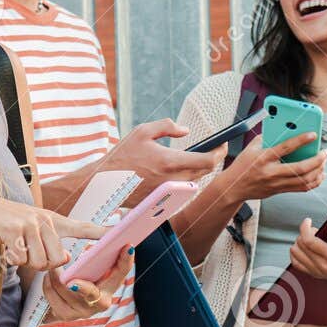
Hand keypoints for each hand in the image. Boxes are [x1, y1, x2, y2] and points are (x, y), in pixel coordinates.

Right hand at [0, 195, 103, 271]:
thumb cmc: (2, 225)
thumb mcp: (28, 233)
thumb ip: (48, 246)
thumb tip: (64, 259)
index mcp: (50, 220)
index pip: (80, 227)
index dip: (100, 232)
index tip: (120, 230)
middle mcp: (43, 219)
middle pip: (56, 259)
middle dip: (42, 265)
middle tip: (26, 253)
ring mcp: (28, 223)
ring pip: (40, 262)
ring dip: (26, 263)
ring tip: (16, 250)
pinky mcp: (13, 229)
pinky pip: (21, 258)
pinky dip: (12, 260)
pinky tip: (6, 249)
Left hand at [40, 245, 133, 322]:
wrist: (56, 303)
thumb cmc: (78, 278)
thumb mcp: (90, 267)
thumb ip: (98, 254)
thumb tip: (110, 230)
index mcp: (109, 288)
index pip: (121, 273)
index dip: (126, 260)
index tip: (127, 246)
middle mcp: (99, 302)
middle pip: (92, 294)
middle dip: (82, 287)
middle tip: (72, 282)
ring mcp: (82, 312)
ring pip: (66, 292)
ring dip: (57, 276)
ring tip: (54, 267)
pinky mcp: (64, 315)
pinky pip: (52, 297)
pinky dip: (48, 285)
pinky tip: (48, 278)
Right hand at [104, 119, 224, 205]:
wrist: (105, 182)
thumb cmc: (122, 155)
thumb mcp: (142, 131)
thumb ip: (166, 126)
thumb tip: (185, 130)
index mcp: (170, 161)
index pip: (208, 161)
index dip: (219, 152)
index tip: (222, 145)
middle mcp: (173, 179)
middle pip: (204, 172)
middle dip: (210, 159)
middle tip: (210, 149)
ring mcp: (168, 192)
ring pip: (194, 181)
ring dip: (198, 169)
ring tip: (194, 158)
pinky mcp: (163, 200)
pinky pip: (182, 189)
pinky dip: (185, 179)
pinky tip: (177, 171)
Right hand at [218, 133, 326, 202]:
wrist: (234, 187)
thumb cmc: (242, 166)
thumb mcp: (250, 148)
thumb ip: (266, 138)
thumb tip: (284, 129)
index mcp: (263, 158)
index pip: (285, 148)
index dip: (301, 140)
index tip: (313, 135)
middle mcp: (271, 172)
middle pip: (300, 168)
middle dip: (317, 160)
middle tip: (324, 152)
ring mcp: (277, 184)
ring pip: (304, 180)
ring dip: (319, 170)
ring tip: (323, 161)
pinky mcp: (280, 191)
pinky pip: (302, 188)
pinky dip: (315, 181)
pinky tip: (319, 174)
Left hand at [288, 219, 326, 311]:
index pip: (308, 241)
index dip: (304, 227)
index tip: (308, 221)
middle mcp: (323, 266)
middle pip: (300, 246)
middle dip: (304, 233)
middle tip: (316, 230)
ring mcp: (318, 271)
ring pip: (295, 254)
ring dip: (300, 243)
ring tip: (312, 239)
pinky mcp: (315, 274)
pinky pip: (296, 263)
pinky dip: (297, 253)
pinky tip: (306, 248)